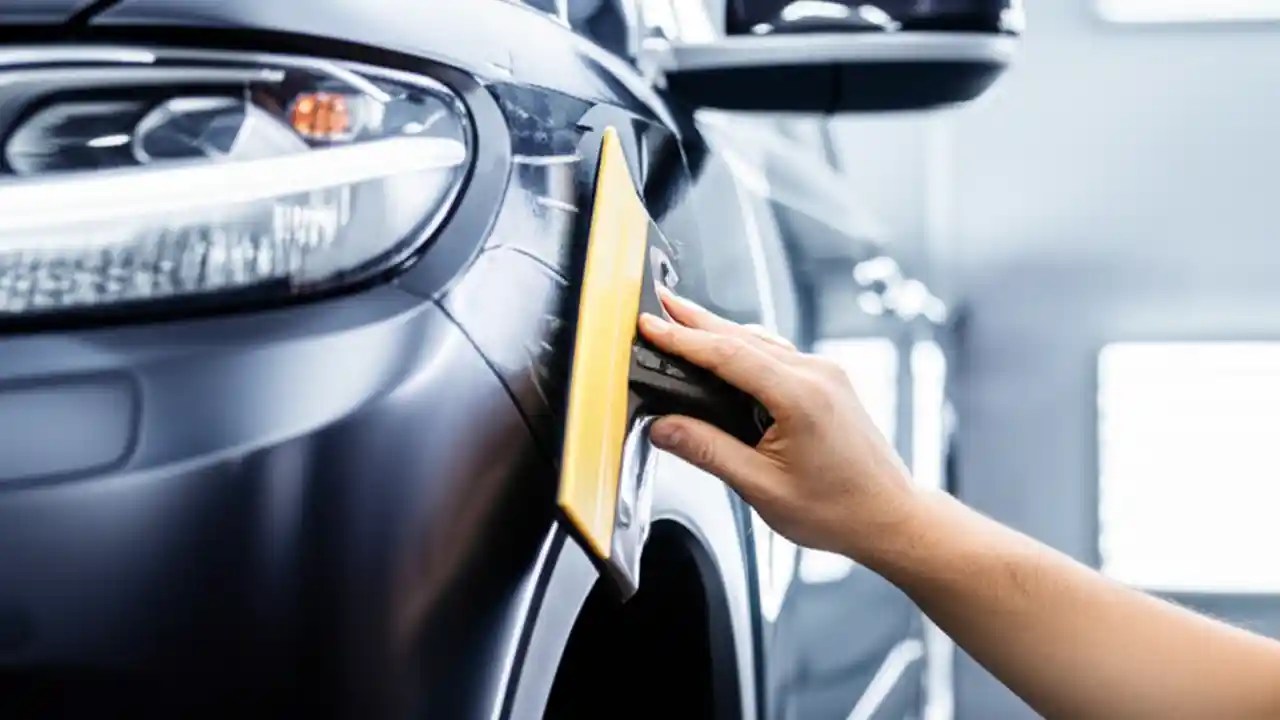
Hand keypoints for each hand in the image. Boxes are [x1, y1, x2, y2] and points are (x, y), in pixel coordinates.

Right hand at [639, 290, 918, 559]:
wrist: (889, 516)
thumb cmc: (838, 509)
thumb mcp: (762, 487)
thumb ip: (708, 451)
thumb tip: (663, 427)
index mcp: (800, 396)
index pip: (728, 355)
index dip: (683, 337)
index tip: (651, 325)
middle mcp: (816, 374)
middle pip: (743, 337)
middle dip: (696, 319)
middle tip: (659, 303)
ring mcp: (825, 374)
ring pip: (760, 342)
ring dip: (719, 331)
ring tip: (682, 320)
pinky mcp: (827, 382)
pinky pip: (778, 354)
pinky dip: (744, 347)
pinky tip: (726, 349)